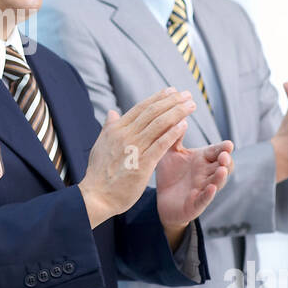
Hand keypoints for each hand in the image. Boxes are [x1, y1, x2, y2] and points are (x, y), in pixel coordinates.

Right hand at [78, 88, 196, 229]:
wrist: (96, 196)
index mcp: (116, 130)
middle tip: (187, 95)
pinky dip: (173, 133)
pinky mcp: (142, 164)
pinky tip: (184, 125)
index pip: (141, 108)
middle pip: (153, 112)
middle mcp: (125, 135)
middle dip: (172, 101)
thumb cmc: (99, 173)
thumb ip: (109, 127)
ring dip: (177, 113)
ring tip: (191, 106)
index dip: (158, 98)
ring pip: (159, 125)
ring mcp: (134, 149)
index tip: (172, 91)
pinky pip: (161, 144)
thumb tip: (112, 112)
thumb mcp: (100, 145)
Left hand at [156, 139, 233, 245]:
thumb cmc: (170, 174)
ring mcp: (203, 188)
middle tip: (224, 156)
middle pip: (223, 166)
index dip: (224, 149)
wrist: (161, 199)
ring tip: (221, 170)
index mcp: (203, 159)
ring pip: (217, 182)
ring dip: (221, 177)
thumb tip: (178, 116)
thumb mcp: (170, 152)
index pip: (217, 151)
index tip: (229, 145)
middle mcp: (206, 173)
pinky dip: (209, 194)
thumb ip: (174, 136)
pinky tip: (211, 189)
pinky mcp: (196, 203)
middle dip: (226, 161)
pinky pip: (205, 199)